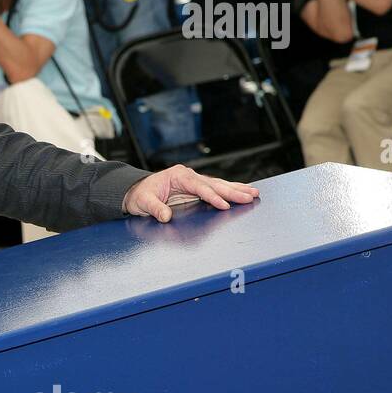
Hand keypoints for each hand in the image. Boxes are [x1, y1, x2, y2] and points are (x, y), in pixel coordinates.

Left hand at [122, 164, 258, 221]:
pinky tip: (244, 191)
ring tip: (254, 193)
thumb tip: (165, 216)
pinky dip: (230, 190)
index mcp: (178, 176)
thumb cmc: (140, 195)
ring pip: (219, 185)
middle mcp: (189, 176)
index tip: (224, 205)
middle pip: (214, 184)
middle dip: (232, 191)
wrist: (136, 191)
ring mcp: (194, 180)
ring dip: (237, 189)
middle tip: (250, 196)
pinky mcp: (197, 187)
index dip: (212, 196)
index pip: (199, 186)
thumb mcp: (143, 202)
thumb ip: (155, 208)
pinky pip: (216, 188)